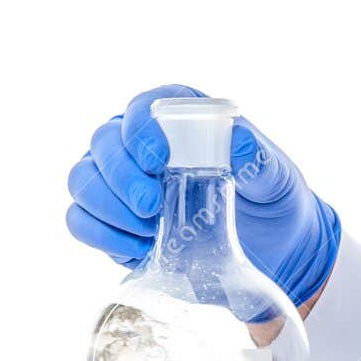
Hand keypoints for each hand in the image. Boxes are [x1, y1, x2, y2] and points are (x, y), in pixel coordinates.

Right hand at [66, 83, 340, 304]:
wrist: (274, 251)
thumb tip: (237, 140)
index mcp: (179, 118)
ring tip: (148, 232)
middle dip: (119, 176)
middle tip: (151, 205)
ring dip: (106, 208)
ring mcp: (122, 185)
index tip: (158, 157)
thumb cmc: (273, 201)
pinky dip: (101, 236)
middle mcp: (141, 145)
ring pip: (83, 182)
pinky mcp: (115, 223)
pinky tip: (137, 248)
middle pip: (102, 144)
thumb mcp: (278, 178)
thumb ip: (260, 159)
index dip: (139, 128)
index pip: (142, 108)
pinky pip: (82, 222)